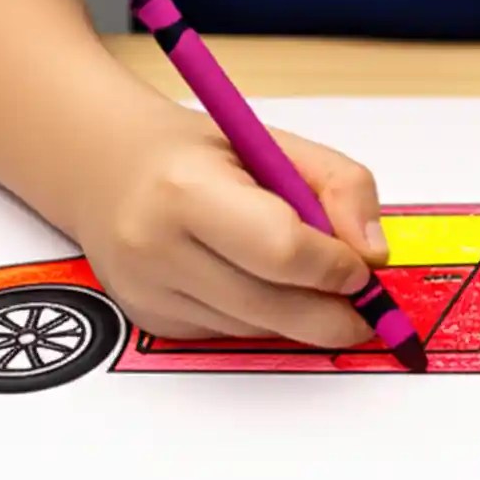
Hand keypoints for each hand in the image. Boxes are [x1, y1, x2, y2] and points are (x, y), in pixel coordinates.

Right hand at [68, 105, 386, 345]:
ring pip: (260, 329)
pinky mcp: (152, 322)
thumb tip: (375, 253)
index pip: (283, 249)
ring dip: (301, 315)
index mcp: (188, 188)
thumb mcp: (275, 143)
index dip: (336, 266)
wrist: (105, 166)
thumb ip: (342, 186)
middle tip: (366, 306)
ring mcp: (149, 291)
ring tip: (310, 278)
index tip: (362, 267)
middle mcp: (157, 246)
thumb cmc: (196, 155)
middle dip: (336, 313)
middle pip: (275, 308)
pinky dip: (264, 319)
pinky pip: (234, 335)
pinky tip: (257, 283)